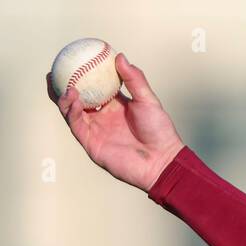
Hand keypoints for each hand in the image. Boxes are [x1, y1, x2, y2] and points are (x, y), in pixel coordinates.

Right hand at [48, 52, 184, 191]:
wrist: (162, 160)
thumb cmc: (159, 131)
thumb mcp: (148, 100)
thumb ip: (134, 79)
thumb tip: (120, 56)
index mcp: (115, 106)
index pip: (94, 88)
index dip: (83, 76)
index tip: (75, 60)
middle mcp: (102, 117)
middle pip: (77, 99)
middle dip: (64, 86)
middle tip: (55, 71)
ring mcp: (95, 130)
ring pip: (72, 111)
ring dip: (65, 98)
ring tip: (67, 86)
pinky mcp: (91, 143)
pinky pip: (76, 125)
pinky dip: (72, 111)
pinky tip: (73, 98)